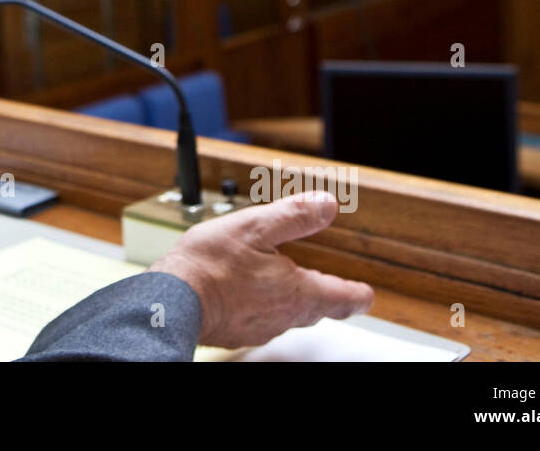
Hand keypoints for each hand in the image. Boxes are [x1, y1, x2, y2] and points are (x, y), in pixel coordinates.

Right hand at [150, 191, 373, 348]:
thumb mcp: (255, 226)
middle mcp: (284, 316)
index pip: (342, 298)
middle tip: (335, 292)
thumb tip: (326, 205)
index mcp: (297, 292)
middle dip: (327, 298)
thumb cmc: (210, 265)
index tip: (366, 294)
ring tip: (288, 286)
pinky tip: (249, 295)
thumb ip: (294, 216)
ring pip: (289, 317)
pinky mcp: (238, 334)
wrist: (173, 299)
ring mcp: (261, 328)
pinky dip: (263, 307)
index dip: (358, 294)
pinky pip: (262, 321)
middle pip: (318, 310)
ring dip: (293, 302)